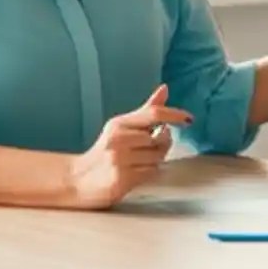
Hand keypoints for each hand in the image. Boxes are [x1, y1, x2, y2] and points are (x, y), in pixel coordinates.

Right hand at [66, 84, 192, 209]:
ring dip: (156, 160)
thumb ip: (146, 110)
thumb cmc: (106, 151)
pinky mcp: (121, 179)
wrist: (78, 180)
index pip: (153, 113)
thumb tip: (165, 89)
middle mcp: (118, 140)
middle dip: (162, 144)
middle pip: (160, 138)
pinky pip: (151, 173)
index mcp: (119, 124)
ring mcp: (119, 160)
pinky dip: (149, 173)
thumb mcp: (122, 127)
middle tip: (150, 148)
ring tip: (139, 162)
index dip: (174, 115)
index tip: (189, 119)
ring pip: (158, 157)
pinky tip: (135, 173)